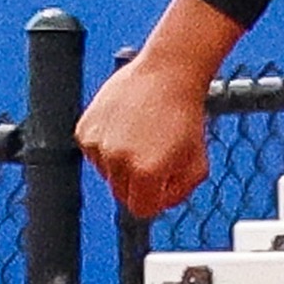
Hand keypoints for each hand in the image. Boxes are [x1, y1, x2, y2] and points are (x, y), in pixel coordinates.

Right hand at [77, 52, 212, 217]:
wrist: (168, 73)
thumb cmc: (186, 115)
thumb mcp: (198, 162)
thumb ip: (180, 192)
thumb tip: (159, 205)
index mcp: (146, 172)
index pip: (141, 210)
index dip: (155, 199)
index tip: (162, 184)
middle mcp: (117, 161)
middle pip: (122, 193)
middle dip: (139, 182)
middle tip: (156, 155)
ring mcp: (98, 145)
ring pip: (107, 173)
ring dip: (123, 163)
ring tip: (144, 135)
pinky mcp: (85, 129)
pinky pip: (95, 152)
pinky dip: (108, 145)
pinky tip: (127, 126)